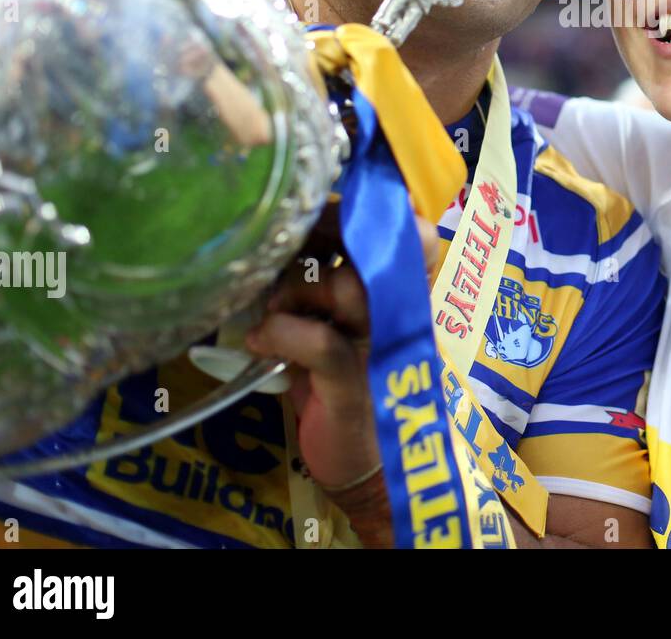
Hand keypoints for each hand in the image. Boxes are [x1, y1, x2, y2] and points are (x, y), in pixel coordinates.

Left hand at [245, 209, 445, 492]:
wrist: (366, 465)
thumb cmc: (347, 386)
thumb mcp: (340, 325)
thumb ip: (324, 282)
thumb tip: (280, 236)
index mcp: (402, 291)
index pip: (410, 228)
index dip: (368, 205)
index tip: (320, 205)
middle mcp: (401, 311)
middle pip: (378, 243)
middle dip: (322, 231)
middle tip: (285, 246)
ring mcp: (382, 345)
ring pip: (348, 286)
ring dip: (297, 288)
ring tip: (274, 307)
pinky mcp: (354, 384)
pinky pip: (319, 341)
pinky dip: (280, 333)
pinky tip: (260, 342)